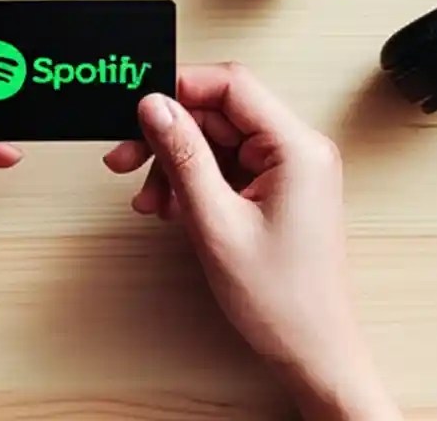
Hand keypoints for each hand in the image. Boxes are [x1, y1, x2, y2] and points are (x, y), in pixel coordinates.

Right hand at [104, 64, 398, 420]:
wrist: (311, 351)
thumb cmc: (282, 300)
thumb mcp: (216, 223)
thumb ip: (183, 157)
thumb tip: (154, 106)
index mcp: (297, 148)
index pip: (232, 85)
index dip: (179, 88)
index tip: (137, 107)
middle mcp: (298, 150)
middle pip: (218, 113)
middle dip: (167, 134)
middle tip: (125, 158)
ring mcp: (288, 170)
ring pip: (215, 141)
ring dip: (174, 164)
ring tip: (151, 200)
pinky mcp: (276, 189)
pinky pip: (225, 167)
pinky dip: (192, 182)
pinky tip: (171, 208)